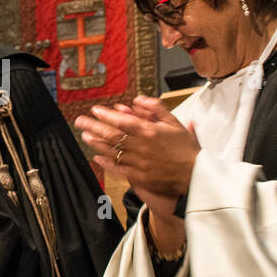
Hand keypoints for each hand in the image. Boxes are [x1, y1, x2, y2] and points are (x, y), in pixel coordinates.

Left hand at [74, 96, 199, 199]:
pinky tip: (97, 157)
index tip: (95, 110)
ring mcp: (139, 163)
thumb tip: (138, 100)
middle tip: (80, 121)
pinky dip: (106, 163)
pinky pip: (119, 169)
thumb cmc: (186, 148)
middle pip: (113, 135)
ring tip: (85, 136)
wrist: (195, 174)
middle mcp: (141, 147)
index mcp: (150, 132)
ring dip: (97, 143)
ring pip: (113, 151)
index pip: (122, 121)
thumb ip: (156, 109)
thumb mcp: (174, 123)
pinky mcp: (139, 176)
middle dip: (94, 127)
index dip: (106, 115)